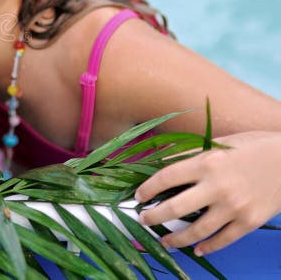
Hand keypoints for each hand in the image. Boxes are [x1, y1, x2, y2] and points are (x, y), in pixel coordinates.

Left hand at [136, 130, 280, 254]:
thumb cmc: (254, 147)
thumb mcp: (220, 143)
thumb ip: (192, 154)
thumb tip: (162, 163)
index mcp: (207, 162)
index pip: (167, 177)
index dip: (148, 188)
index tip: (139, 196)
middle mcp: (218, 186)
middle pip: (176, 207)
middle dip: (155, 216)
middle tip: (144, 220)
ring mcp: (234, 207)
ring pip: (198, 229)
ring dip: (177, 238)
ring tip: (164, 240)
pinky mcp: (250, 221)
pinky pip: (223, 239)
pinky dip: (208, 247)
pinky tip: (198, 250)